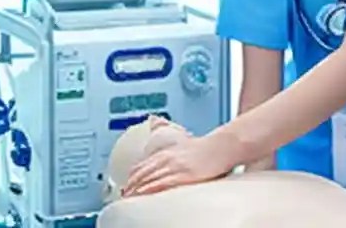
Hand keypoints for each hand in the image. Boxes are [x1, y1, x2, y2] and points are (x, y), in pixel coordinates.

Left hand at [121, 132, 240, 196]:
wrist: (222, 146)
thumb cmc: (206, 148)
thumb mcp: (184, 147)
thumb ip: (171, 155)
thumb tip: (165, 159)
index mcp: (165, 153)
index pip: (141, 166)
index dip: (131, 178)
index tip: (126, 187)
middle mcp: (166, 158)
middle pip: (141, 174)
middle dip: (130, 186)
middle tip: (123, 197)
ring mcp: (174, 166)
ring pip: (147, 179)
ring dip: (136, 189)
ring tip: (129, 200)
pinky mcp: (183, 174)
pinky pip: (161, 183)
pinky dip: (149, 189)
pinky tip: (143, 195)